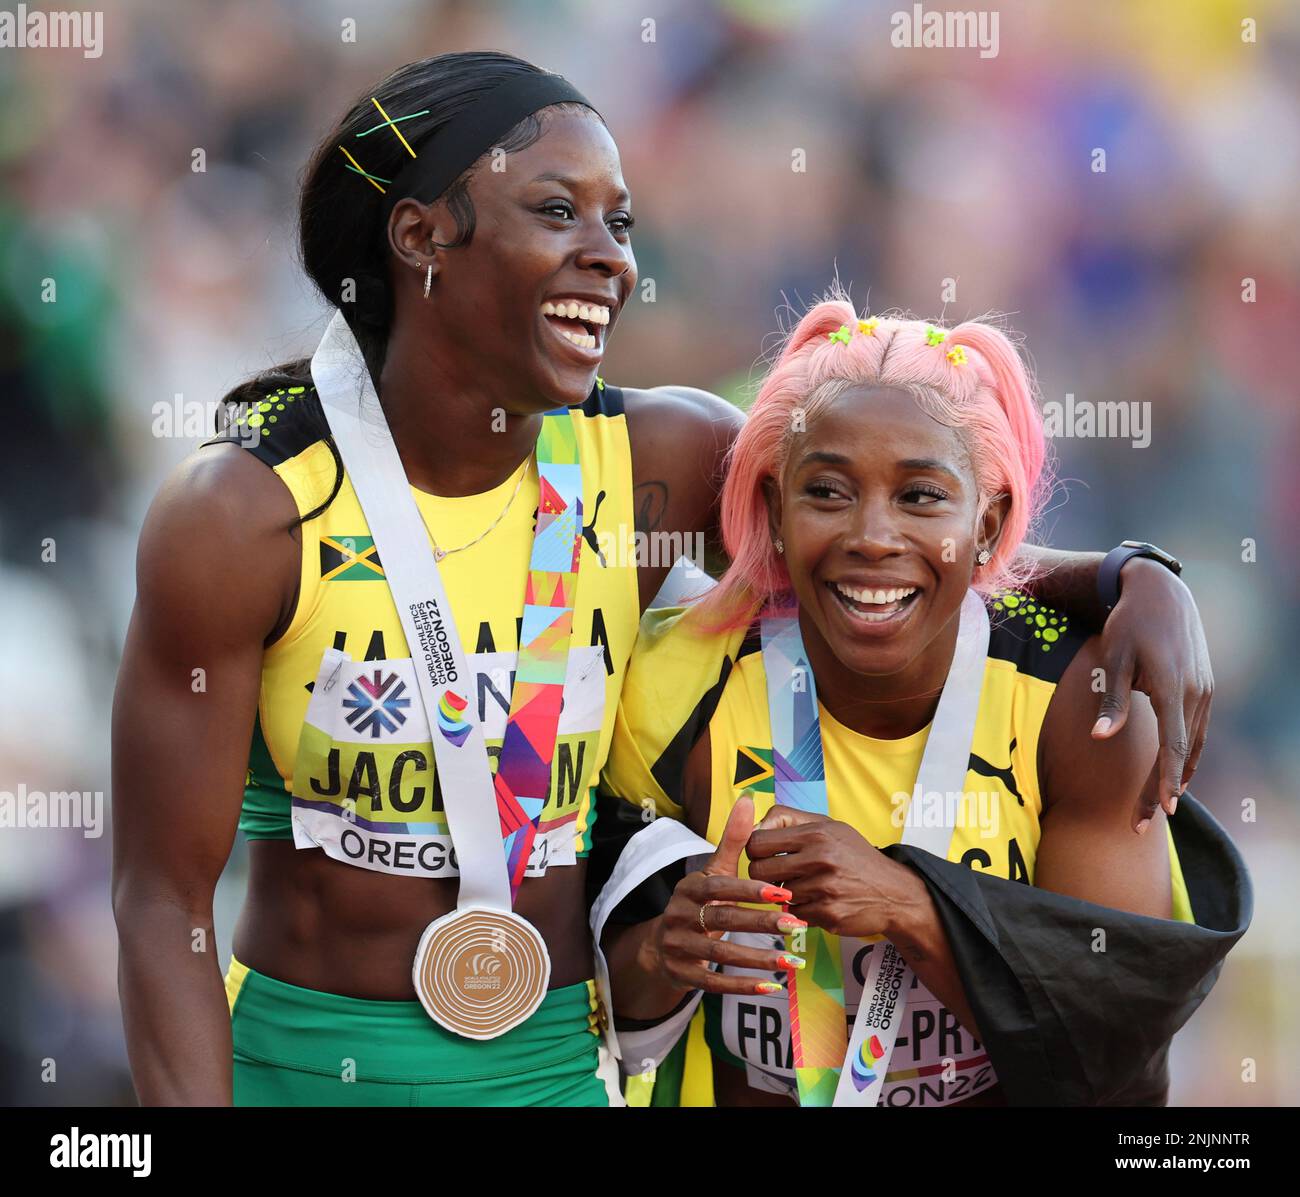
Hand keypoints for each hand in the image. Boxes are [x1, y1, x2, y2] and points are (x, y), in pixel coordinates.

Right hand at [649, 794, 804, 996]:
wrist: (660, 944)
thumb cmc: (698, 902)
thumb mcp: (712, 872)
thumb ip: (733, 840)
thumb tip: (749, 800)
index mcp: (689, 888)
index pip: (719, 887)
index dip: (749, 890)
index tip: (782, 893)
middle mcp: (679, 916)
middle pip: (722, 920)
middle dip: (760, 923)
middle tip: (796, 926)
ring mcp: (678, 947)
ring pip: (720, 955)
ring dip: (758, 959)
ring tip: (792, 961)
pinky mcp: (682, 975)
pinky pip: (714, 983)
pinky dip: (743, 986)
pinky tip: (772, 987)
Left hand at [746, 805, 918, 940]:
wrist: (894, 892)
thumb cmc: (855, 856)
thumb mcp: (829, 827)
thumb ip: (790, 820)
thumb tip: (755, 825)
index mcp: (816, 833)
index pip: (758, 841)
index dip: (755, 850)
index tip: (764, 855)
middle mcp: (820, 859)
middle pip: (759, 870)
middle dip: (762, 875)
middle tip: (776, 876)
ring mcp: (824, 889)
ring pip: (776, 894)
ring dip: (785, 894)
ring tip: (806, 887)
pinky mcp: (828, 914)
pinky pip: (793, 914)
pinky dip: (800, 910)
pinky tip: (817, 902)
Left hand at [1091, 557, 1212, 829]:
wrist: (1161, 593)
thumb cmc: (1129, 624)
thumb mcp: (1112, 657)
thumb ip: (1111, 700)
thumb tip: (1101, 738)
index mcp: (1171, 688)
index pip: (1172, 745)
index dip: (1165, 780)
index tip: (1162, 810)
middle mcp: (1195, 694)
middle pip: (1182, 754)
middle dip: (1163, 791)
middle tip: (1143, 825)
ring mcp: (1204, 691)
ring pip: (1193, 745)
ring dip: (1176, 777)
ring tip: (1157, 808)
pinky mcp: (1204, 687)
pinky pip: (1197, 730)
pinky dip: (1186, 755)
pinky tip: (1174, 773)